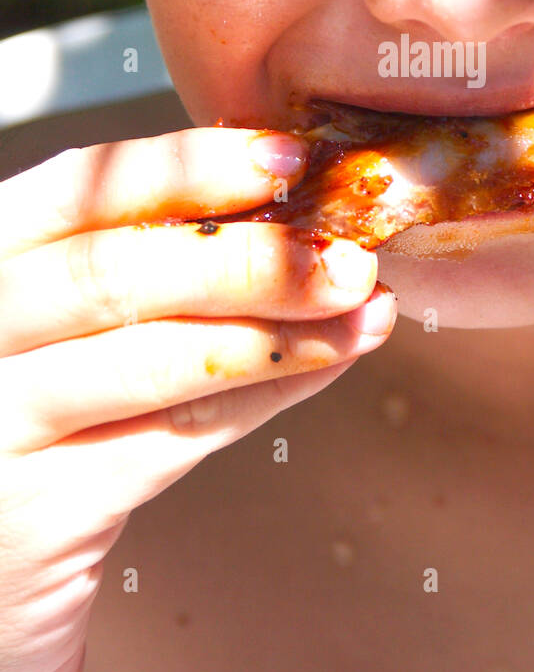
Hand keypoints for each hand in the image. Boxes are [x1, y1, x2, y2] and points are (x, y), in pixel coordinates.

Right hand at [0, 128, 394, 671]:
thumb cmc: (39, 420)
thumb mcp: (71, 325)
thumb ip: (156, 267)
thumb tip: (303, 220)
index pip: (79, 189)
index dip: (188, 166)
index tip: (290, 159)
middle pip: (117, 271)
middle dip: (250, 258)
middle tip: (350, 255)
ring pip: (152, 357)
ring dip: (275, 329)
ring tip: (361, 309)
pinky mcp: (31, 512)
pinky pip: (171, 439)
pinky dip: (262, 396)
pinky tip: (324, 365)